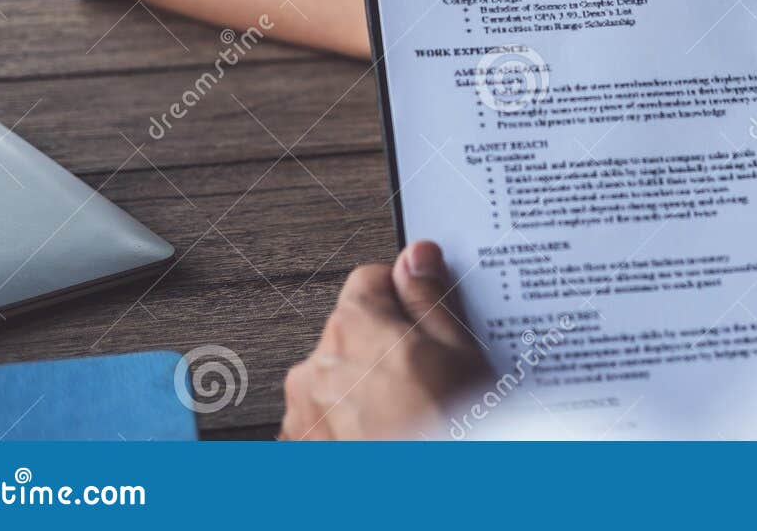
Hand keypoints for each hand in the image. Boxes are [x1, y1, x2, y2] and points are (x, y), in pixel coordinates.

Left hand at [281, 241, 488, 439]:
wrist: (438, 500)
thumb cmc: (449, 432)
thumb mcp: (458, 353)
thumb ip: (429, 297)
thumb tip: (416, 255)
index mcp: (354, 326)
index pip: (370, 279)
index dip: (405, 297)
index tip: (424, 320)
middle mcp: (316, 365)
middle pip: (351, 331)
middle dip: (384, 347)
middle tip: (426, 379)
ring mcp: (303, 414)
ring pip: (336, 378)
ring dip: (363, 389)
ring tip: (408, 418)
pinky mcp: (298, 451)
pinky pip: (322, 421)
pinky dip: (345, 427)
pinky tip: (385, 440)